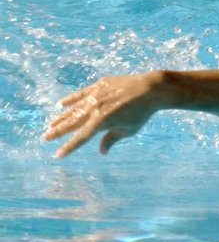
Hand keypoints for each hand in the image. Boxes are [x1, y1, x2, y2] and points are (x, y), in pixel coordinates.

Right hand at [43, 72, 167, 157]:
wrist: (149, 90)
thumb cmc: (141, 113)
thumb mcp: (128, 130)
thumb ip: (111, 139)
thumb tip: (102, 151)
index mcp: (101, 122)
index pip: (81, 138)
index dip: (69, 147)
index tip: (58, 154)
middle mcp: (94, 109)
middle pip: (72, 123)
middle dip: (58, 131)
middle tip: (45, 137)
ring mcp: (94, 96)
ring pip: (73, 109)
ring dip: (61, 117)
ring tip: (51, 124)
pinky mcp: (98, 86)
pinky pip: (80, 94)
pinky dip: (71, 99)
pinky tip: (61, 104)